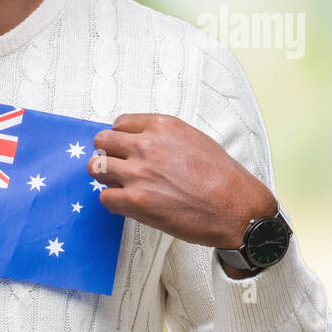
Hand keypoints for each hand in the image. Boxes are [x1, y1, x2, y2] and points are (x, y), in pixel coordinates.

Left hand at [89, 114, 276, 250]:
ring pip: (95, 167)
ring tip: (119, 185)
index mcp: (162, 127)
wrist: (236, 208)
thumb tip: (145, 143)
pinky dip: (113, 201)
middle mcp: (146, 145)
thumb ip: (165, 138)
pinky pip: (104, 197)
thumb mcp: (195, 140)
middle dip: (107, 154)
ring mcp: (138, 173)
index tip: (124, 147)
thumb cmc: (223, 178)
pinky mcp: (135, 201)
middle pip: (102, 141)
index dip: (120, 138)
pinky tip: (129, 203)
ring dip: (105, 176)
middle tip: (117, 165)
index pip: (120, 123)